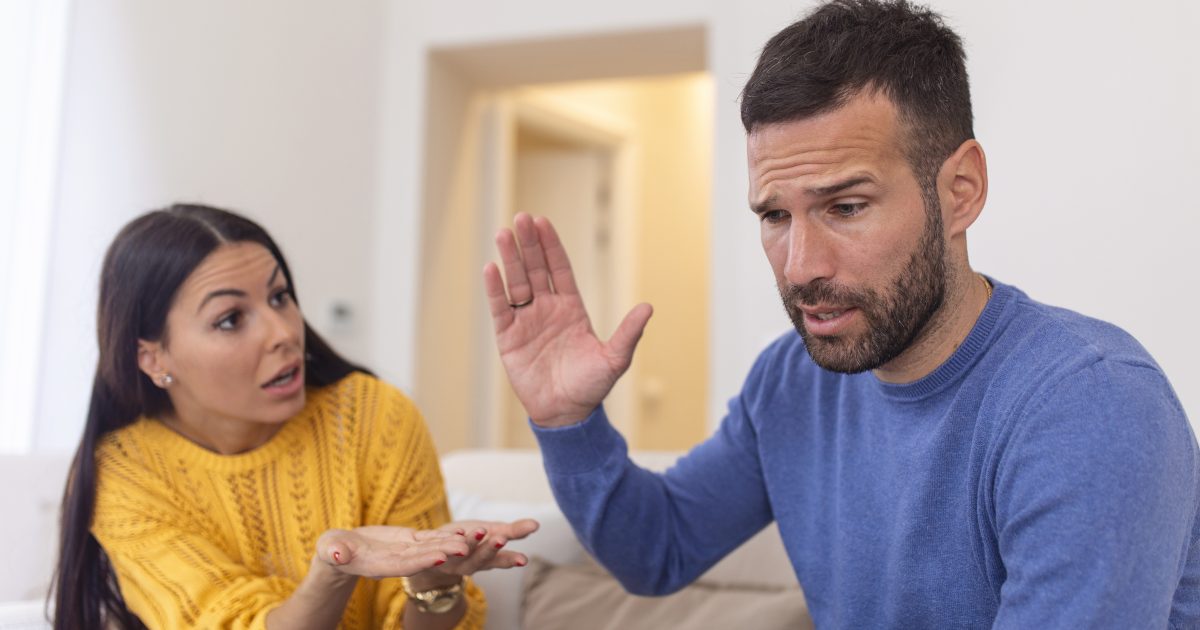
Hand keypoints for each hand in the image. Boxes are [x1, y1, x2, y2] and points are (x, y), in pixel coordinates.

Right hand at [314, 526, 468, 579]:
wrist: (341, 551)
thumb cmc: (332, 550)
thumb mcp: (330, 550)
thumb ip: (334, 553)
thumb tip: (338, 555)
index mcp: (378, 566)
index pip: (403, 565)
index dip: (421, 561)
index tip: (439, 557)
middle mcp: (397, 561)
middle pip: (423, 558)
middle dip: (444, 553)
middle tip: (465, 549)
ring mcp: (405, 552)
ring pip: (431, 547)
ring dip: (451, 544)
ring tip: (470, 539)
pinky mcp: (409, 541)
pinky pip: (429, 538)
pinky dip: (444, 535)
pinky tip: (462, 532)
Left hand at [409, 519, 539, 588]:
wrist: (438, 550)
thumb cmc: (471, 540)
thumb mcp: (495, 532)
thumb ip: (514, 531)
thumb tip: (537, 524)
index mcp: (489, 559)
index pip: (502, 561)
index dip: (511, 560)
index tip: (524, 560)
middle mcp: (473, 563)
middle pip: (483, 559)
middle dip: (492, 549)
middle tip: (501, 538)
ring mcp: (455, 561)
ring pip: (464, 554)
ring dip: (473, 542)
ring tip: (481, 530)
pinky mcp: (439, 555)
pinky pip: (445, 547)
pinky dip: (451, 539)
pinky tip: (458, 531)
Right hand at [483, 213, 652, 426]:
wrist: (566, 414)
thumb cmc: (591, 386)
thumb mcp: (614, 359)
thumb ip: (628, 333)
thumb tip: (648, 308)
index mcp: (571, 309)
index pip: (559, 270)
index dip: (551, 246)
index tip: (543, 223)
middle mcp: (546, 310)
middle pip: (535, 269)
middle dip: (529, 244)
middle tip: (521, 218)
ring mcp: (526, 322)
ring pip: (516, 283)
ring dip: (510, 259)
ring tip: (504, 234)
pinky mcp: (508, 338)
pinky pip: (500, 308)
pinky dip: (495, 289)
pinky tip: (492, 268)